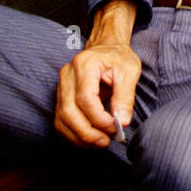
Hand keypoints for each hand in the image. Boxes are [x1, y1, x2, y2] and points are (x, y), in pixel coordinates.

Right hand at [54, 0, 139, 147]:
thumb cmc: (118, 58)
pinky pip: (61, 122)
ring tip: (100, 143)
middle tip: (106, 141)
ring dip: (80, 137)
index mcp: (84, 65)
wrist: (105, 47)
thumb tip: (121, 122)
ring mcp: (61, 87)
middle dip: (87, 132)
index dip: (99, 118)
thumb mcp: (130, 71)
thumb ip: (125, 96)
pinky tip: (89, 140)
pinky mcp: (60, 98)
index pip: (85, 98)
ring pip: (61, 120)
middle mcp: (67, 75)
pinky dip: (73, 135)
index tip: (115, 127)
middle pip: (69, 112)